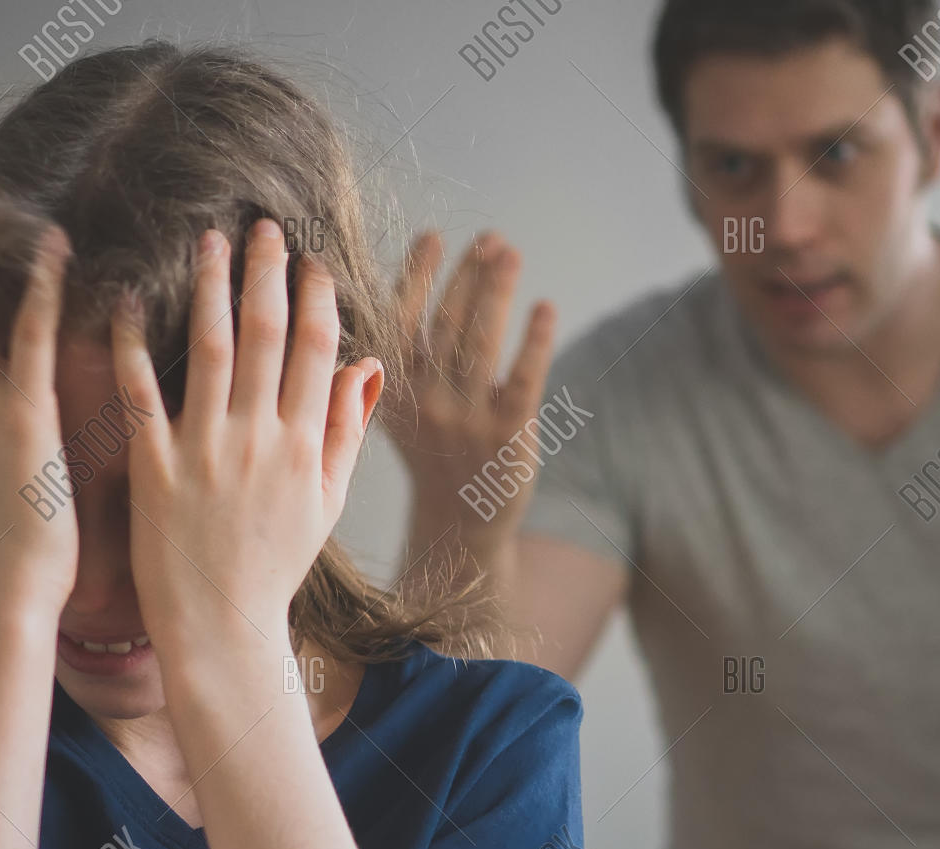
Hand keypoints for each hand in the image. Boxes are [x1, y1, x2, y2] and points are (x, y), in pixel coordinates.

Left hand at [109, 218, 380, 660]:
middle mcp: (259, 441)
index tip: (309, 260)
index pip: (318, 352)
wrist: (222, 629)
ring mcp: (205, 452)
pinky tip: (127, 299)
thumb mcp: (326, 506)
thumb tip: (370, 366)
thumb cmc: (274, 569)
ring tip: (207, 240)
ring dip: (210, 287)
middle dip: (267, 273)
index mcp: (305, 448)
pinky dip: (132, 344)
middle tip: (261, 225)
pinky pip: (142, 394)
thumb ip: (346, 433)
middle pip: (268, 336)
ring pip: (211, 350)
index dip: (315, 298)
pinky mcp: (155, 469)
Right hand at [386, 230, 555, 546]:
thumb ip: (406, 355)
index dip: (417, 275)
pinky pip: (523, 377)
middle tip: (491, 238)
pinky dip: (535, 339)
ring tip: (510, 252)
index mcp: (395, 392)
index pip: (401, 320)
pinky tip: (544, 308)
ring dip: (496, 290)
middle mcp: (426, 403)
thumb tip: (422, 279)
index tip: (434, 236)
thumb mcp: (404, 408)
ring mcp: (467, 419)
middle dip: (468, 273)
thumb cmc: (435, 452)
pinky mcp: (508, 434)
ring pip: (481, 342)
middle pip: (447, 322)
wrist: (459, 522)